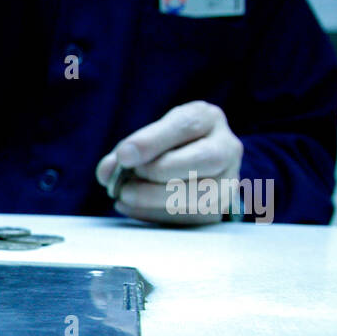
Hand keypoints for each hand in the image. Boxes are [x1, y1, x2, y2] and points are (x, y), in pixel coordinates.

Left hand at [95, 101, 243, 224]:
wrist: (186, 169)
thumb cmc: (163, 148)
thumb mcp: (147, 139)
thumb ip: (125, 152)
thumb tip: (107, 172)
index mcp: (206, 118)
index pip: (186, 125)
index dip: (153, 141)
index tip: (124, 156)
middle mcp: (226, 146)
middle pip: (205, 158)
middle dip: (159, 171)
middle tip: (126, 181)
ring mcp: (228, 179)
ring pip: (202, 193)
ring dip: (155, 198)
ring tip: (125, 195)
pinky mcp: (219, 208)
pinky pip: (191, 217)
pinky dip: (155, 214)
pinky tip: (131, 208)